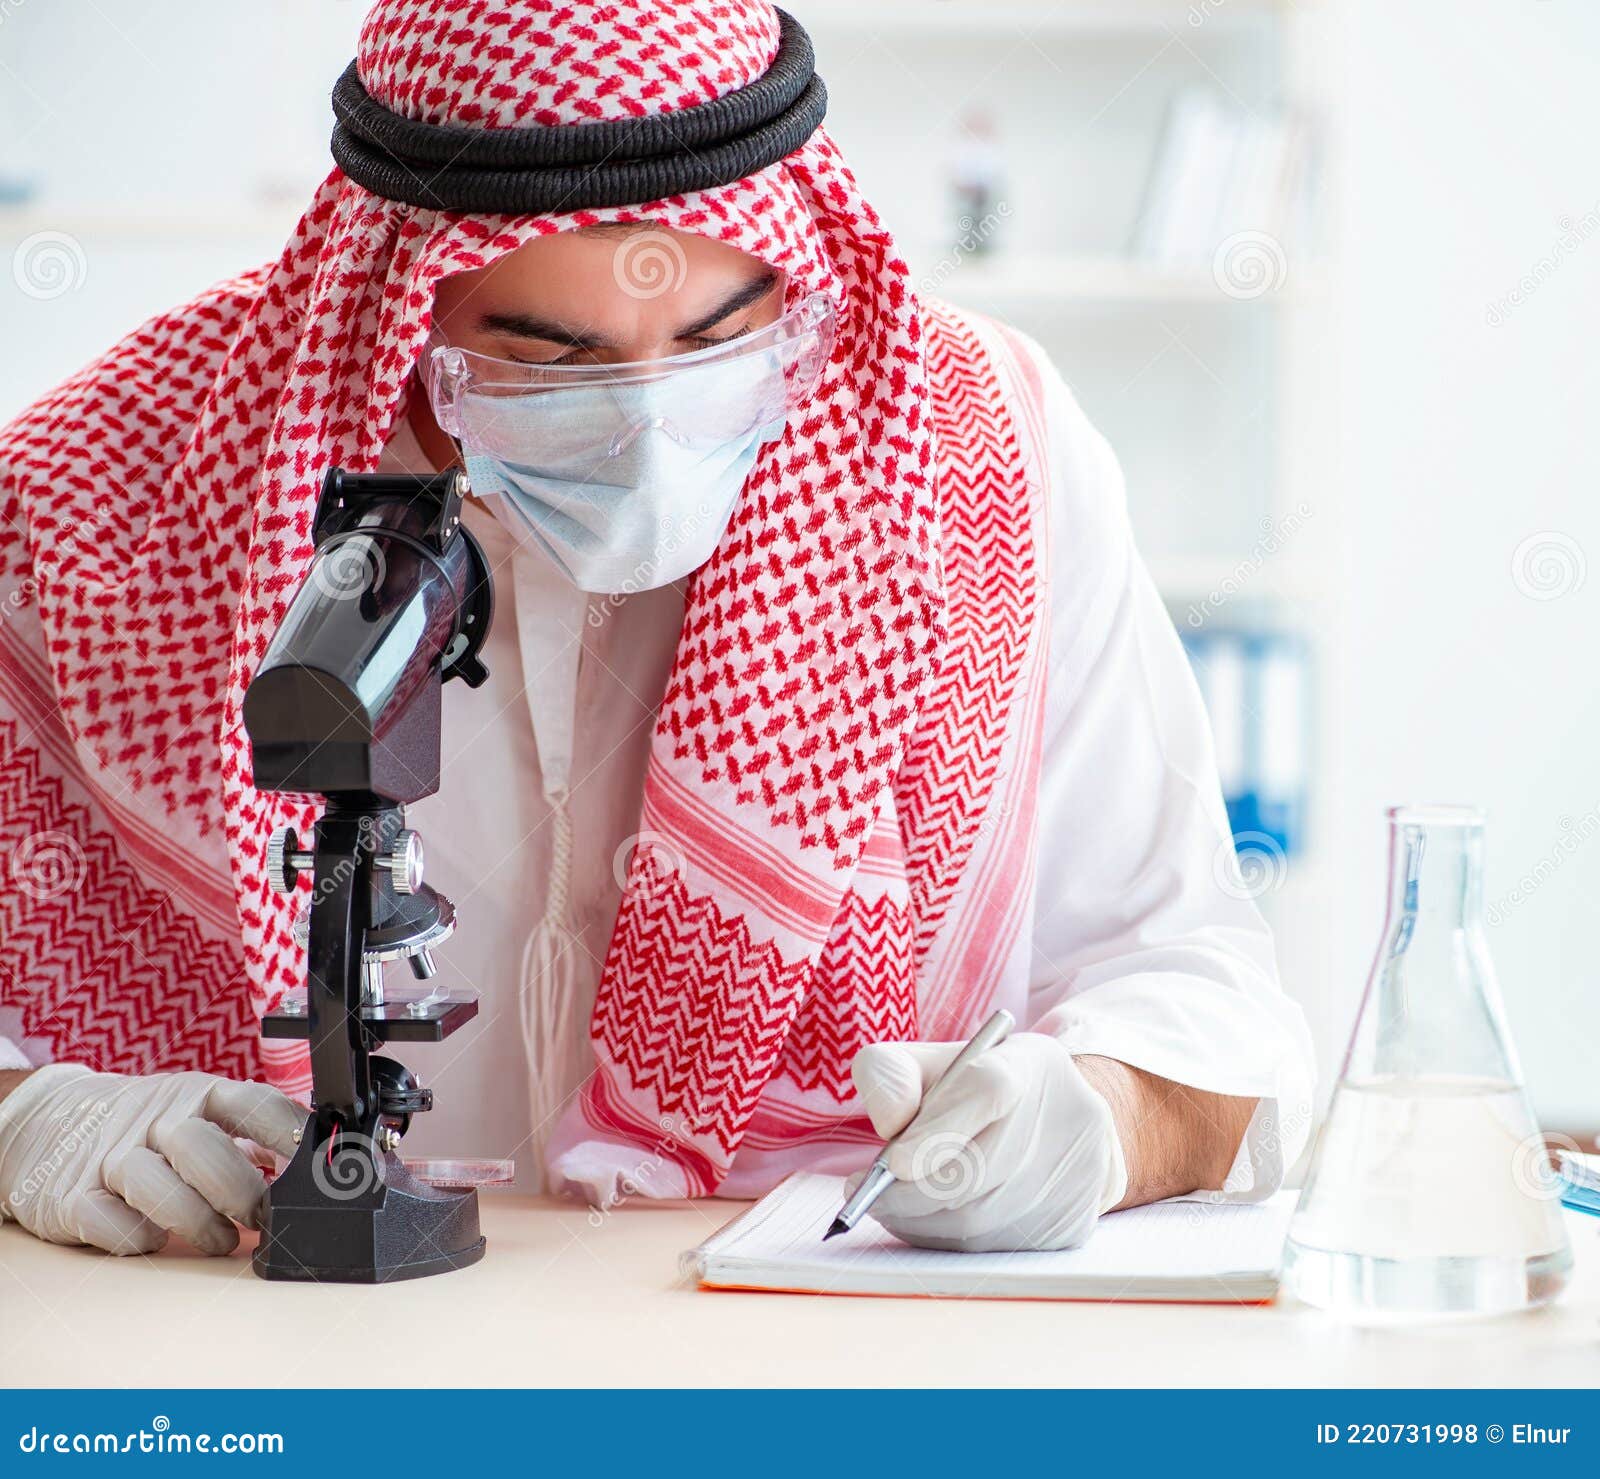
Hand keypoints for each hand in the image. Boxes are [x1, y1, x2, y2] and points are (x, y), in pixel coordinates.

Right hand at [0, 1064, 302, 1255]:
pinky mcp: (71, 1196)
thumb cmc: (148, 1126)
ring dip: (197, 1221)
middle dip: (240, 1189)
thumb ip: (254, 1139)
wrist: (49, 1122)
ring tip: (222, 1242)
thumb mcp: (202, 1113)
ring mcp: (110, 1155)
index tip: (318, 1167)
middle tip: (263, 1219)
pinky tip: (156, 1240)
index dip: (289, 1133)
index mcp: (198, 1094)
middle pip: (200, 1145)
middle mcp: (155, 1119)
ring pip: (155, 1185)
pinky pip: (107, 1221)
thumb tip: (320, 1167)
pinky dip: (137, 1237)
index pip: (251, 1103)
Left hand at [848, 1032, 1126, 1252]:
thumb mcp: (926, 1062)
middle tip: (868, 1195)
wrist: (1055, 1114)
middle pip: (978, 1172)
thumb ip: (890, 1077)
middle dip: (910, 1194)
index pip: (985, 1092)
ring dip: (922, 1223)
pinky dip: (950, 1242)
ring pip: (981, 1221)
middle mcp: (1064, 1118)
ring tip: (893, 1208)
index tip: (891, 1164)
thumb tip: (890, 1125)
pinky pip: (995, 1249)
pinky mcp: (1074, 1225)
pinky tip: (933, 1222)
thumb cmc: (971, 1090)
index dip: (937, 1132)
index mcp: (1026, 1063)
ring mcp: (1077, 1177)